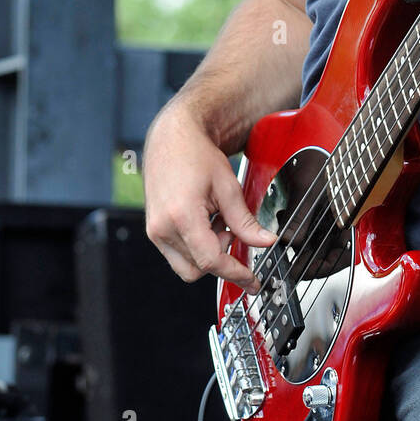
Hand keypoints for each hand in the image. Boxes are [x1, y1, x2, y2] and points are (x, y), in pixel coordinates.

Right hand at [143, 101, 275, 292]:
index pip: (210, 260)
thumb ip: (245, 221)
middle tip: (232, 231)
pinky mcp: (154, 230)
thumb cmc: (197, 155)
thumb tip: (265, 242)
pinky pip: (178, 254)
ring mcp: (155, 231)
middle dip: (221, 257)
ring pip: (187, 266)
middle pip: (198, 268)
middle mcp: (162, 228)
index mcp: (181, 216)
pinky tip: (205, 222)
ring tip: (217, 221)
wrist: (172, 139)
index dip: (235, 272)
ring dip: (208, 252)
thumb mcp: (228, 187)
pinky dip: (197, 246)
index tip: (252, 280)